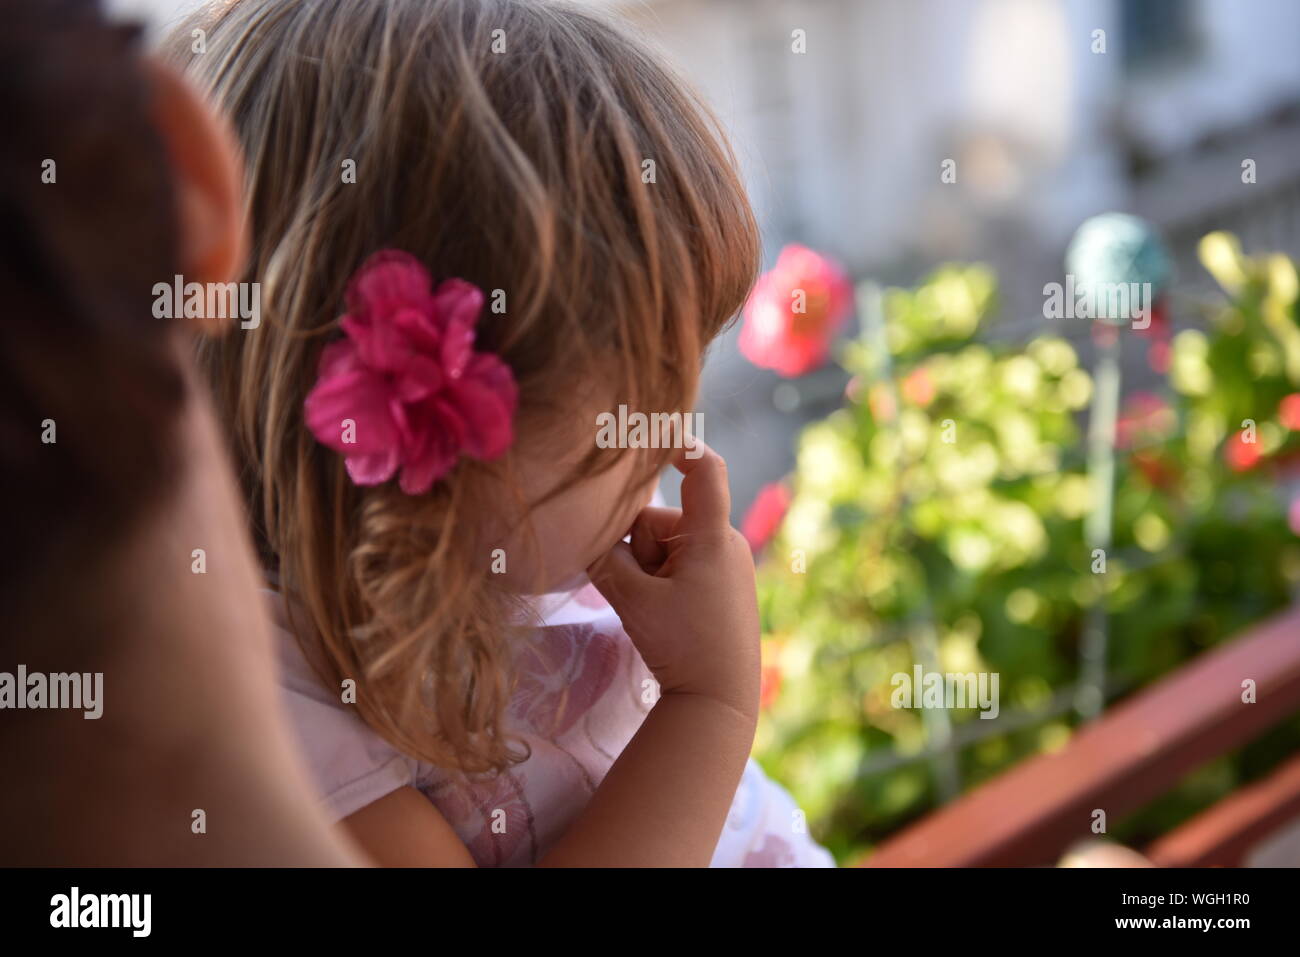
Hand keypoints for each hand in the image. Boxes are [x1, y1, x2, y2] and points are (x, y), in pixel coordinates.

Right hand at [586, 442, 759, 719]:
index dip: (678, 444)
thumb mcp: (633, 600)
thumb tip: (581, 528)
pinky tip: (663, 616)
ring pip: (666, 547)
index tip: (652, 427)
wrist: (720, 700)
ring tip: (654, 611)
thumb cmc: (683, 645)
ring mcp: (727, 566)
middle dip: (639, 547)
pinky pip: (680, 567)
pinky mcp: (724, 587)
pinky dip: (661, 582)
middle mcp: (726, 543)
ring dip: (648, 570)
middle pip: (663, 519)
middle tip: (639, 592)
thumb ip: (604, 559)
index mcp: (712, 536)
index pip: (704, 469)